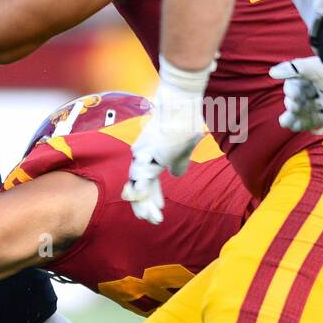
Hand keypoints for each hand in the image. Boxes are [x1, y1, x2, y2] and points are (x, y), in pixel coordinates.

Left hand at [122, 59, 210, 223]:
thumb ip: (178, 162)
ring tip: (153, 218)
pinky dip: (142, 190)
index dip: (152, 199)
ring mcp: (143, 154)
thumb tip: (177, 175)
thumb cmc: (184, 120)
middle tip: (153, 221)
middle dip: (145, 206)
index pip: (147, 182)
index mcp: (149, 157)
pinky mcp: (148, 151)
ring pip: (138, 185)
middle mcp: (142, 156)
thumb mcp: (184, 147)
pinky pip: (142, 175)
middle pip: (139, 186)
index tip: (158, 212)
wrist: (182, 102)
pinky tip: (143, 201)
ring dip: (145, 203)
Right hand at [270, 56, 322, 131]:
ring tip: (286, 121)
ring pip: (305, 111)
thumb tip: (272, 72)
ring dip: (293, 117)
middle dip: (293, 104)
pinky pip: (316, 121)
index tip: (293, 94)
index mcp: (315, 75)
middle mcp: (320, 88)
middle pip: (299, 99)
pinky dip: (306, 125)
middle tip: (295, 106)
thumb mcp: (314, 68)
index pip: (295, 84)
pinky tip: (295, 126)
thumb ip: (293, 68)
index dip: (291, 90)